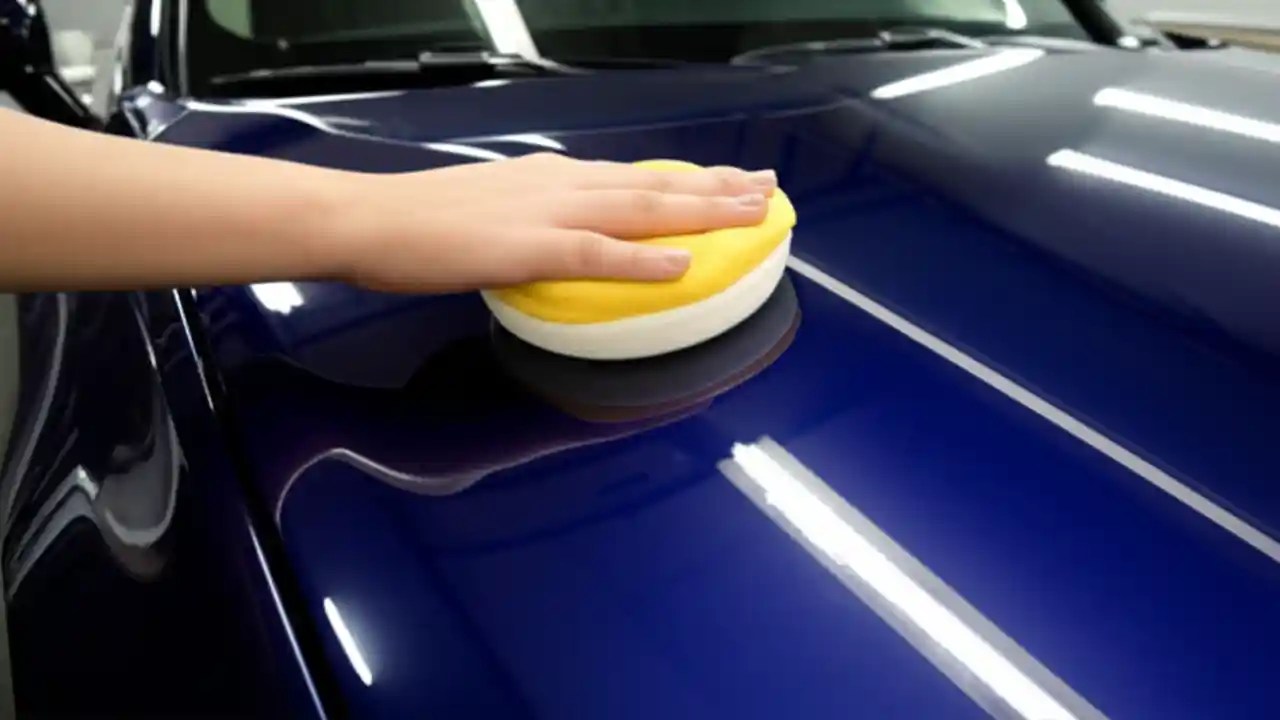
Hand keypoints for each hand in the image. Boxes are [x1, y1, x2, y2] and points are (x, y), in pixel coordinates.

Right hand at [334, 153, 776, 292]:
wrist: (370, 218)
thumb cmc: (423, 221)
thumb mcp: (497, 210)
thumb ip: (540, 220)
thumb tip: (570, 237)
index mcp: (555, 178)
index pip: (637, 177)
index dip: (692, 181)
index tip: (735, 181)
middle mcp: (563, 185)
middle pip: (654, 186)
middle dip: (718, 189)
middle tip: (770, 191)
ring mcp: (547, 213)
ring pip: (639, 209)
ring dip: (701, 212)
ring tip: (752, 213)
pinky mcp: (526, 247)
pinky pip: (595, 254)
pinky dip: (641, 259)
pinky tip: (681, 263)